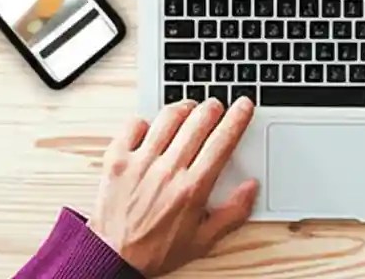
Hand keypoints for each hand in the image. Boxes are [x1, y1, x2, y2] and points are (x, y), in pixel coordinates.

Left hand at [88, 97, 258, 276]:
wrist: (113, 258)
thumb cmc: (156, 250)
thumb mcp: (203, 240)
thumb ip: (233, 213)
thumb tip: (250, 187)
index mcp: (192, 188)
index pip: (222, 142)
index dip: (237, 119)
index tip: (243, 106)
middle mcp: (167, 171)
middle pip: (198, 122)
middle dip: (212, 107)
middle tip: (217, 106)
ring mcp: (140, 163)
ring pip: (168, 118)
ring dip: (183, 107)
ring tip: (189, 108)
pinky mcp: (117, 160)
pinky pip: (133, 126)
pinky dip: (145, 121)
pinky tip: (152, 127)